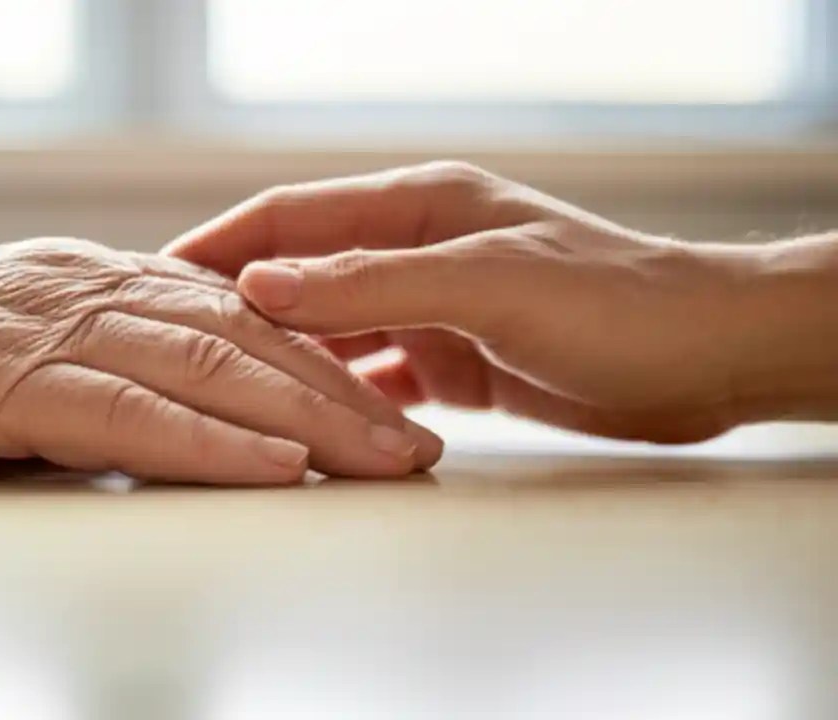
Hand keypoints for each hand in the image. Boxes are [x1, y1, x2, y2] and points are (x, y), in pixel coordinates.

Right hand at [0, 238, 439, 483]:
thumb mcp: (29, 351)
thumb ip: (109, 365)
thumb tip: (190, 413)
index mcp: (103, 280)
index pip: (240, 320)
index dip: (325, 365)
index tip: (392, 407)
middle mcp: (92, 288)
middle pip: (248, 339)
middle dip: (344, 395)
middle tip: (419, 442)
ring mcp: (52, 326)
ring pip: (207, 366)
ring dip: (307, 416)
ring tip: (383, 457)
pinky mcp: (6, 378)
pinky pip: (128, 410)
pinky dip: (209, 440)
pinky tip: (273, 467)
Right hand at [167, 162, 837, 442]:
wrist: (709, 356)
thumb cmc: (614, 305)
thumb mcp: (483, 287)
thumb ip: (371, 285)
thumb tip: (259, 287)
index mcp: (419, 208)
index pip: (292, 217)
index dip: (222, 246)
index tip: (158, 279)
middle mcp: (420, 249)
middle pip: (305, 274)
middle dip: (241, 307)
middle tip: (175, 344)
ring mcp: (437, 304)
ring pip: (336, 329)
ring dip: (288, 357)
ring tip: (225, 391)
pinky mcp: (459, 356)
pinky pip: (376, 373)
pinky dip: (339, 394)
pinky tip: (308, 423)